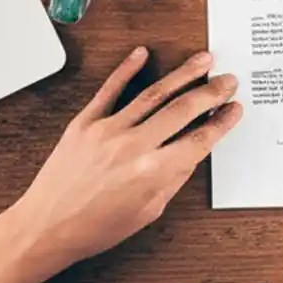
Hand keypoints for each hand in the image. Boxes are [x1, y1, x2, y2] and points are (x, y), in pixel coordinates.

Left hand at [6, 47, 240, 270]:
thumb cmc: (95, 227)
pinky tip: (142, 54)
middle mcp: (133, 146)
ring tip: (203, 60)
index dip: (222, 122)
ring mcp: (108, 130)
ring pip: (154, 94)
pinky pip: (110, 89)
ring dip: (183, 74)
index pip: (200, 139)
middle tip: (228, 80)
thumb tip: (192, 150)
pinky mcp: (85, 122)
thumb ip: (173, 177)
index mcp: (153, 172)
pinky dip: (127, 69)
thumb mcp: (148, 211)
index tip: (235, 109)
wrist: (46, 226)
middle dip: (211, 92)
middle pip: (183, 109)